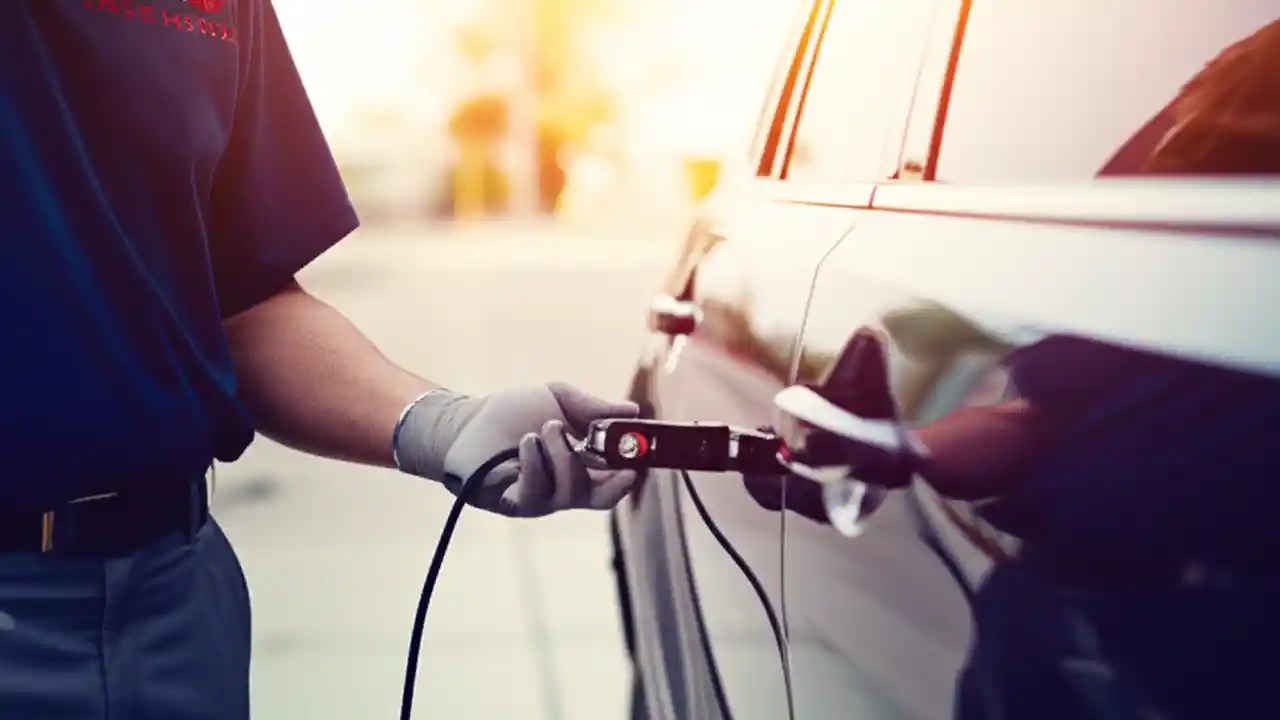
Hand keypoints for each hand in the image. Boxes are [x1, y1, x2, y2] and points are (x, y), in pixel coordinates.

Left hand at [393, 383, 639, 516]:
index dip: (630, 475)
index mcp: (582, 466)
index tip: (636, 461)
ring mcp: (542, 498)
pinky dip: (537, 464)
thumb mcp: (559, 399)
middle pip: (601, 497)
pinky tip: (528, 443)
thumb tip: (633, 411)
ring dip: (563, 456)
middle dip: (606, 474)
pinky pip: (537, 493)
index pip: (616, 481)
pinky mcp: (516, 502)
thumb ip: (595, 407)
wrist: (468, 421)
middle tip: (596, 446)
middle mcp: (565, 487)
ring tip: (546, 428)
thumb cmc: (512, 413)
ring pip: (570, 491)